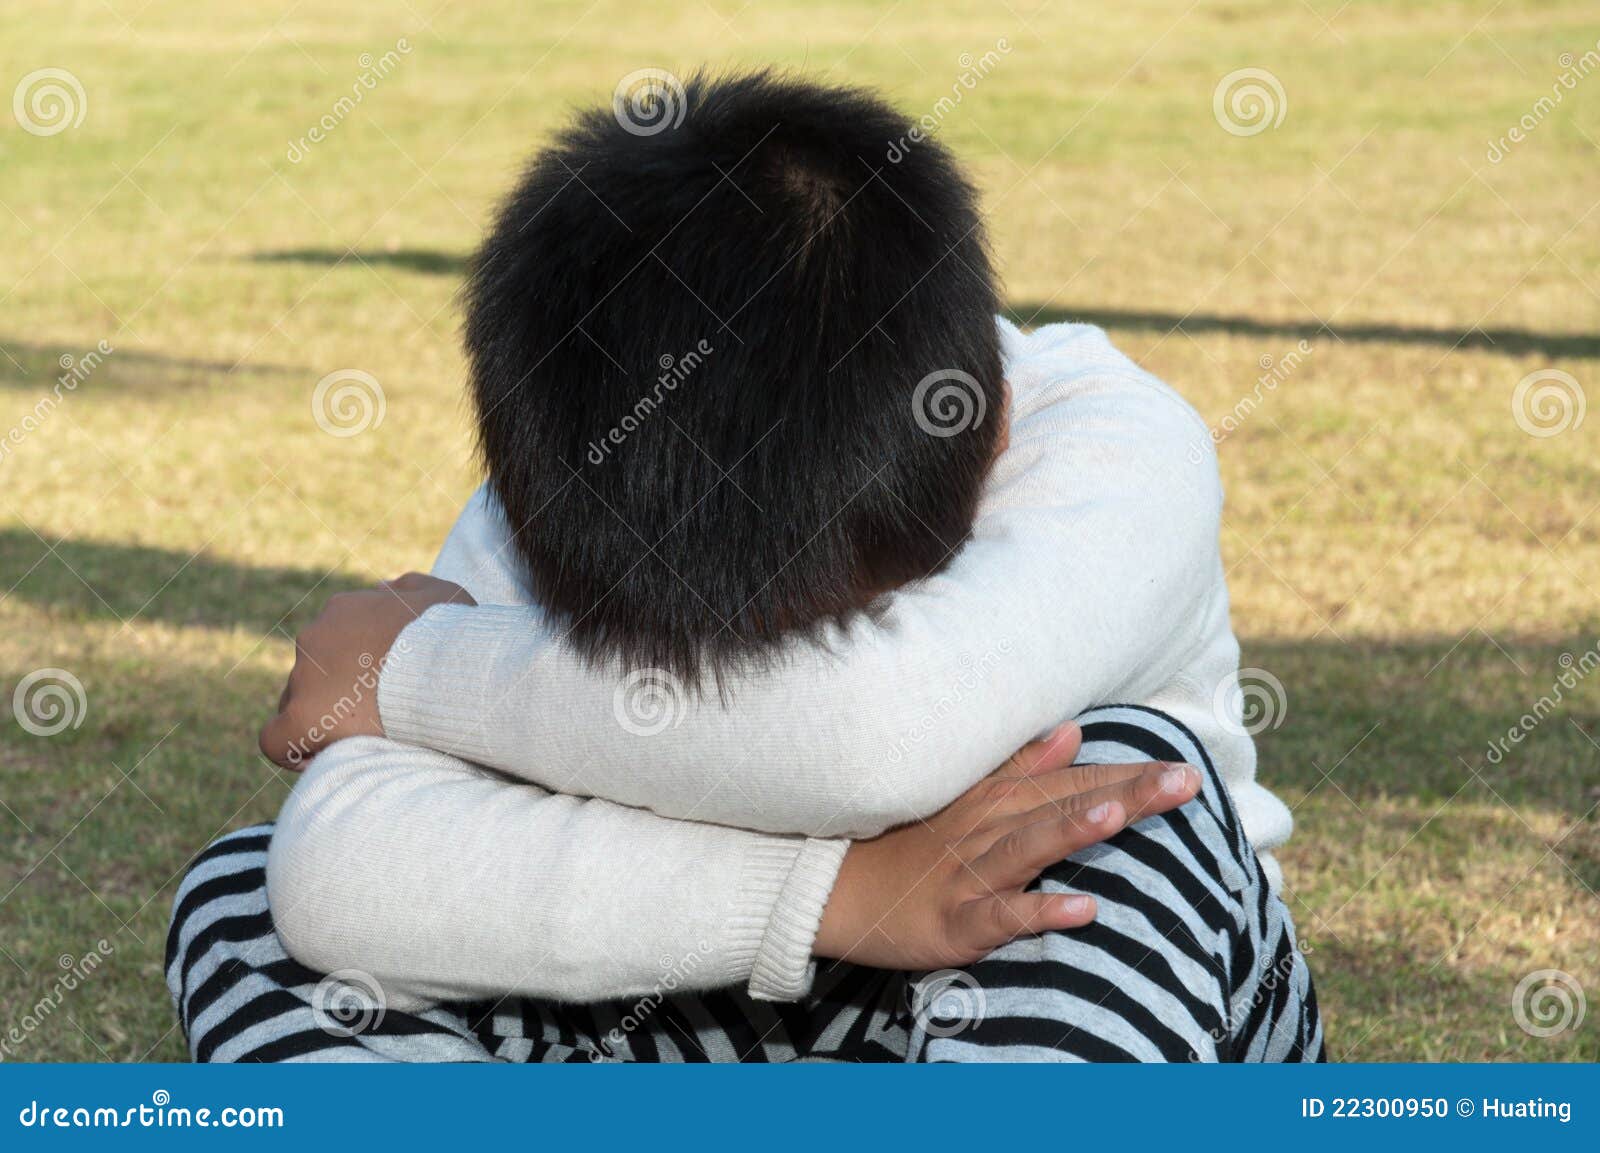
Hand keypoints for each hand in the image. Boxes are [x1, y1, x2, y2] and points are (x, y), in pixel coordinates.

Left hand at [259, 573, 475, 768]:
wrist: (448, 668)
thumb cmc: (452, 635)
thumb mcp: (442, 593)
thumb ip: (408, 587)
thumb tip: (381, 589)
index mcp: (343, 610)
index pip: (330, 640)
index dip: (348, 667)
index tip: (376, 685)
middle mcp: (315, 637)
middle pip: (311, 673)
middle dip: (334, 693)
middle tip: (372, 714)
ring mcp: (305, 676)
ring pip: (297, 703)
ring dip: (323, 718)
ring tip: (361, 738)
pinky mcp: (302, 716)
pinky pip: (276, 740)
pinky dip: (294, 749)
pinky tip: (323, 757)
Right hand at [811, 722, 1200, 968]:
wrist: (840, 891)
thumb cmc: (914, 847)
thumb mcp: (967, 800)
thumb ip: (1020, 767)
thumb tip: (1072, 732)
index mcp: (997, 802)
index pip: (1071, 783)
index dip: (1126, 774)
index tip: (1183, 768)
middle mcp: (988, 831)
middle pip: (1062, 806)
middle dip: (1124, 793)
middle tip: (1183, 781)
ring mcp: (971, 875)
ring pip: (1028, 847)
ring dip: (1073, 829)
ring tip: (1119, 813)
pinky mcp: (956, 921)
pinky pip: (1001, 916)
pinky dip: (1039, 911)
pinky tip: (1081, 909)